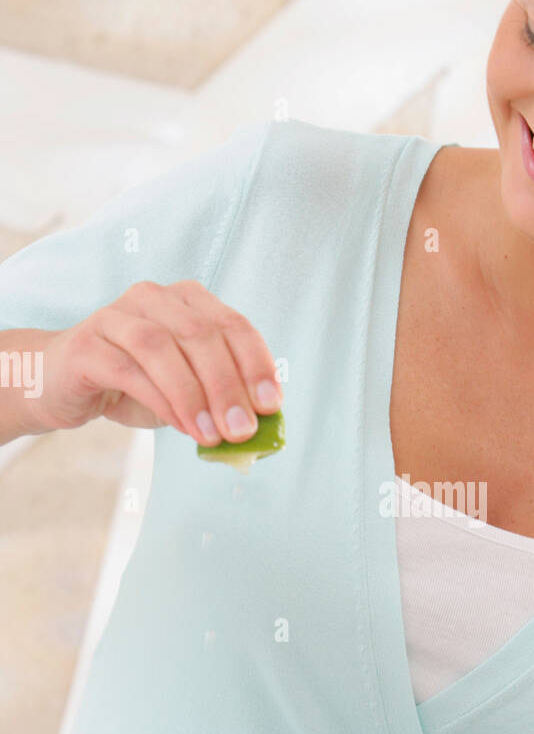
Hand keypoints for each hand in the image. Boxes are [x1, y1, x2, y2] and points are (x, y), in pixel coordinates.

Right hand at [35, 279, 281, 443]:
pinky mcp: (86, 344)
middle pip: (201, 335)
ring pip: (162, 347)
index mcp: (187, 300)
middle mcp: (153, 298)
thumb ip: (218, 400)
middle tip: (241, 429)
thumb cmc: (134, 384)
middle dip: (227, 386)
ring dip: (193, 395)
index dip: (256, 364)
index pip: (233, 325)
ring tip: (211, 434)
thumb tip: (255, 426)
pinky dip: (160, 400)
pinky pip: (128, 369)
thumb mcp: (185, 391)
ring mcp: (116, 316)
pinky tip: (179, 426)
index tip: (271, 405)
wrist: (63, 383)